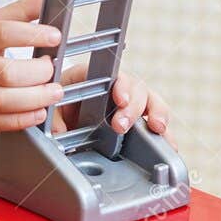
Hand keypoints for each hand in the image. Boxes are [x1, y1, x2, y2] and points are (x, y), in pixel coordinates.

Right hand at [0, 0, 64, 144]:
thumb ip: (17, 12)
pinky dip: (22, 120)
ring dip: (36, 98)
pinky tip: (39, 112)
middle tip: (53, 68)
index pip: (2, 33)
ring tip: (55, 91)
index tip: (55, 36)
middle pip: (6, 72)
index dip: (32, 35)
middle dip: (38, 72)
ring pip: (4, 101)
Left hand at [50, 60, 171, 142]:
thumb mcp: (50, 112)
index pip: (111, 74)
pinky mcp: (139, 122)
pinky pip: (158, 124)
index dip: (120, 85)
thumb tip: (58, 132)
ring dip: (157, 114)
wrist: (61, 125)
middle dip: (133, 107)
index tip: (121, 99)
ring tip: (158, 129)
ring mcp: (130, 104)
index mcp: (92, 76)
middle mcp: (115, 87)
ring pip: (152, 101)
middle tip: (122, 125)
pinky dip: (166, 135)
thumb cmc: (57, 110)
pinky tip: (170, 146)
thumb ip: (53, 120)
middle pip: (135, 87)